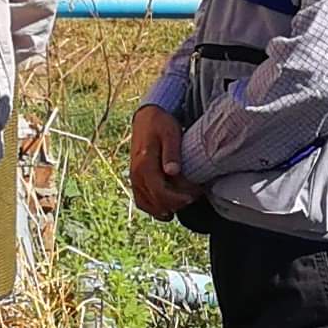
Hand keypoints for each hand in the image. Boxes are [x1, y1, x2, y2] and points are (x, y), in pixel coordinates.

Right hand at [128, 105, 194, 221]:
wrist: (146, 117)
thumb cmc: (161, 124)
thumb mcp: (170, 133)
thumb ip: (171, 153)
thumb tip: (172, 171)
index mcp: (144, 163)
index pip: (159, 191)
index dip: (177, 198)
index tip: (193, 195)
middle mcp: (136, 174)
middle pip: (155, 201)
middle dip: (176, 203)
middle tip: (193, 197)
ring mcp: (134, 178)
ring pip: (146, 204)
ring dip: (164, 209)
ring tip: (182, 203)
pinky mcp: (135, 179)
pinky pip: (141, 201)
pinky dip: (153, 208)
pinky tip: (167, 209)